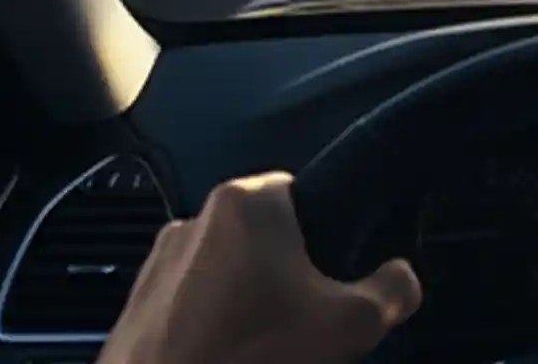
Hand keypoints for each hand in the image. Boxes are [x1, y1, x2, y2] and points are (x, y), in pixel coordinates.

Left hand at [97, 172, 420, 363]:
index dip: (328, 232)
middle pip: (266, 233)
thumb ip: (395, 289)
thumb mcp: (351, 326)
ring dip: (249, 296)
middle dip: (288, 270)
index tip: (334, 276)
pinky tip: (228, 354)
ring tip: (263, 343)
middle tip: (305, 317)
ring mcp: (158, 260)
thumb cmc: (253, 357)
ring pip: (228, 268)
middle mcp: (196, 217)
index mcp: (246, 202)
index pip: (304, 190)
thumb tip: (401, 276)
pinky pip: (193, 299)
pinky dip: (213, 322)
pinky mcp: (136, 302)